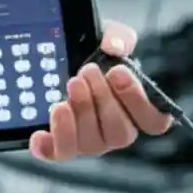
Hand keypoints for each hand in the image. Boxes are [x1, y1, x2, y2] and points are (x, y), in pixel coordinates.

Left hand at [29, 20, 172, 161]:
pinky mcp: (64, 146)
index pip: (154, 122)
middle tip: (88, 71)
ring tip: (72, 85)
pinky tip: (39, 133)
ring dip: (81, 112)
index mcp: (138, 110)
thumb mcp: (110, 40)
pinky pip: (60, 154)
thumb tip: (113, 46)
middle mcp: (117, 131)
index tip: (118, 72)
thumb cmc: (97, 59)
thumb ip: (119, 38)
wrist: (67, 64)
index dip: (138, 100)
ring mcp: (92, 142)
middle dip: (104, 100)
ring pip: (92, 144)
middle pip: (121, 134)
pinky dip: (49, 146)